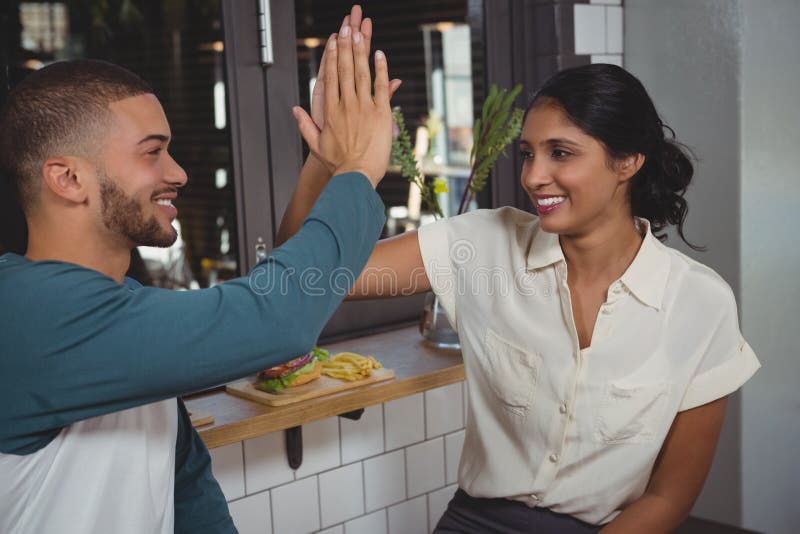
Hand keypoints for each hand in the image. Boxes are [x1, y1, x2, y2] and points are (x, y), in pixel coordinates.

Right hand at [293, 8, 395, 186]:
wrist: (356, 175)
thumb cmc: (338, 164)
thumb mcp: (316, 144)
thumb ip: (305, 125)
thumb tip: (295, 110)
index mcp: (330, 112)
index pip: (330, 78)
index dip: (331, 58)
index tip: (332, 43)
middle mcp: (346, 106)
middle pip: (345, 70)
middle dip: (345, 48)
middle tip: (345, 29)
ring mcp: (364, 108)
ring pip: (361, 74)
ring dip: (360, 52)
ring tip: (359, 34)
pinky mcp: (381, 114)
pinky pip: (381, 87)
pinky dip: (381, 69)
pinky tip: (379, 54)